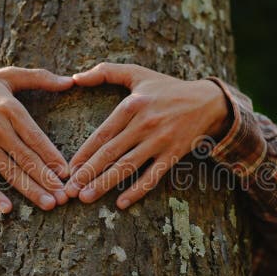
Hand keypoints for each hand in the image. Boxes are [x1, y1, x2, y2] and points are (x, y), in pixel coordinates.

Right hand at [0, 67, 72, 212]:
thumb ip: (39, 77)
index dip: (52, 156)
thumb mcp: (6, 76)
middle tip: (66, 196)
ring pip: (11, 172)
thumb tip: (69, 81)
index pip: (35, 137)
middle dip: (48, 179)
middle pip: (26, 158)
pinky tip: (7, 208)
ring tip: (49, 204)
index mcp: (9, 109)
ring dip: (31, 190)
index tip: (67, 172)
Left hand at [63, 63, 230, 208]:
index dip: (84, 152)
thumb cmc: (167, 88)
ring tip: (86, 197)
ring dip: (105, 184)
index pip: (103, 133)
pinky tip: (121, 203)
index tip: (68, 168)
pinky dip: (137, 191)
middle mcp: (145, 124)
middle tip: (70, 189)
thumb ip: (106, 72)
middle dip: (88, 172)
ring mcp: (160, 141)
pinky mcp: (173, 155)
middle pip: (111, 152)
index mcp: (133, 105)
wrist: (207, 102)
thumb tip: (75, 77)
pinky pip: (153, 176)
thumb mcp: (138, 73)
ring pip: (128, 166)